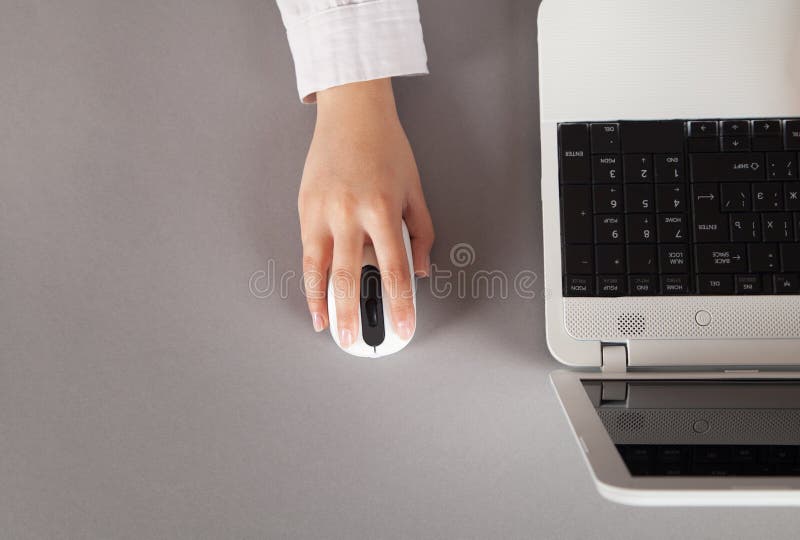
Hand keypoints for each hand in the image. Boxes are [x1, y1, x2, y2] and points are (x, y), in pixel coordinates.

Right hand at [298, 78, 433, 346]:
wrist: (352, 113)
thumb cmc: (386, 147)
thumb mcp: (414, 190)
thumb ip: (421, 234)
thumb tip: (419, 270)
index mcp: (381, 210)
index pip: (393, 270)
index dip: (398, 304)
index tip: (400, 328)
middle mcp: (348, 213)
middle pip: (348, 276)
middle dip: (353, 313)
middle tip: (355, 339)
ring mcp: (321, 211)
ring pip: (317, 268)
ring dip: (321, 302)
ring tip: (326, 326)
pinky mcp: (304, 207)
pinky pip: (307, 250)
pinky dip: (309, 277)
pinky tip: (314, 293)